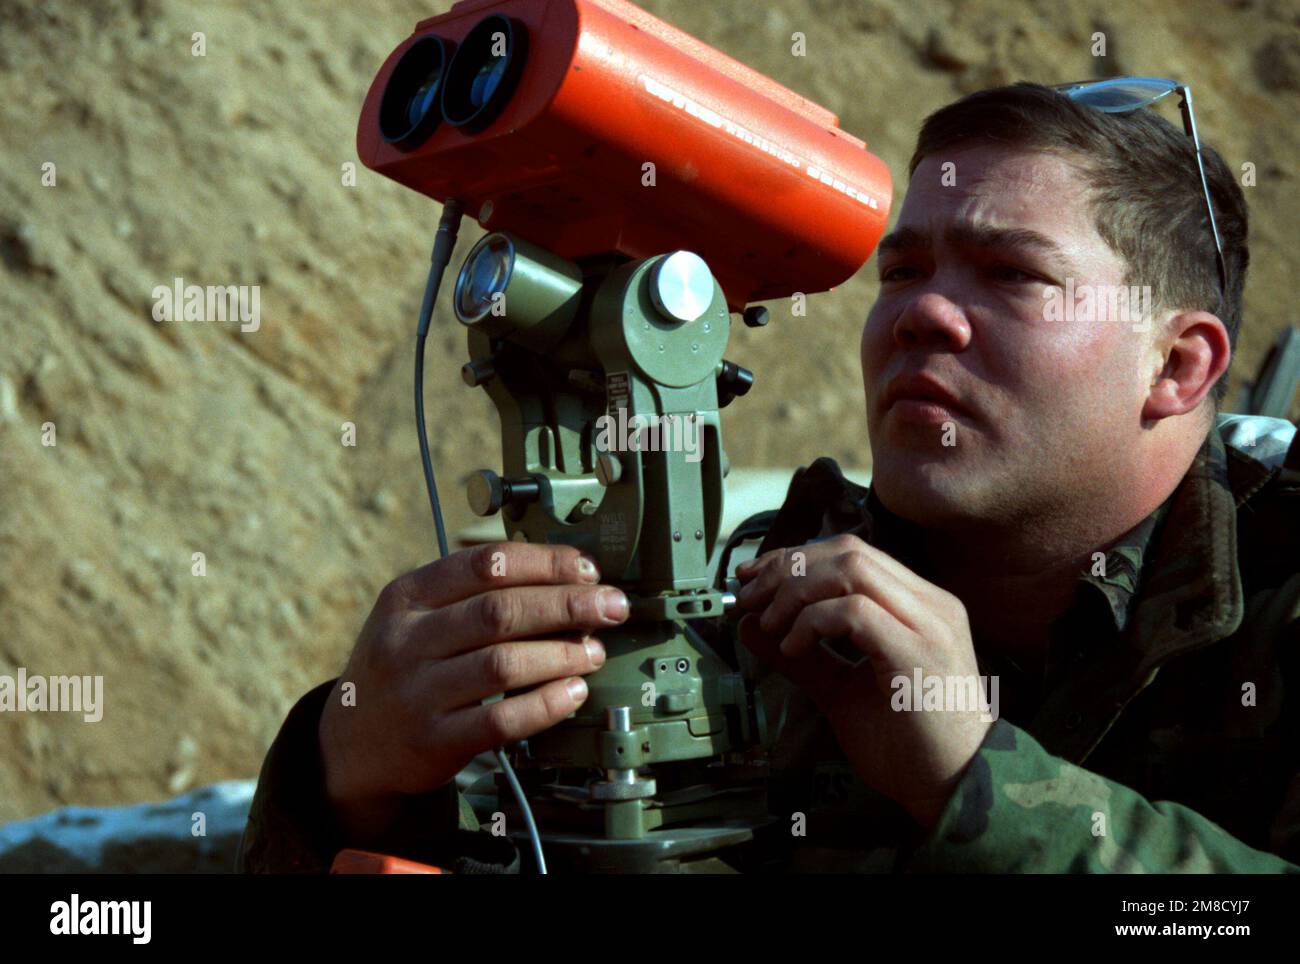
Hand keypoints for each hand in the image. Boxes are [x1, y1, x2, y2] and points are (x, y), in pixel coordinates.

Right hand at [318, 542, 629, 841]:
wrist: (352, 742)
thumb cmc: (404, 667)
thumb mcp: (415, 615)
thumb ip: (472, 593)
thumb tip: (566, 578)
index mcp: (407, 596)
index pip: (486, 564)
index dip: (546, 563)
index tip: (587, 569)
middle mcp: (406, 640)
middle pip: (501, 611)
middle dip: (568, 605)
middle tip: (611, 606)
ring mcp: (417, 693)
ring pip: (503, 664)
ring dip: (562, 655)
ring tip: (594, 652)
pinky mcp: (433, 742)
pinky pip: (500, 720)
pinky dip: (546, 705)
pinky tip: (573, 694)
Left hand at [734, 534, 991, 828]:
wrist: (956, 790)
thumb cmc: (907, 744)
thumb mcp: (840, 689)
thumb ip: (802, 655)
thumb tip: (749, 623)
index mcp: (917, 604)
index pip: (850, 553)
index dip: (794, 559)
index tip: (753, 580)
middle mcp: (929, 604)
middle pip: (847, 551)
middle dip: (787, 568)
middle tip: (748, 599)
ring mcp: (930, 624)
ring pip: (852, 570)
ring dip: (796, 591)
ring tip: (770, 624)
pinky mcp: (919, 653)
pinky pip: (856, 613)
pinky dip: (812, 622)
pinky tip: (793, 648)